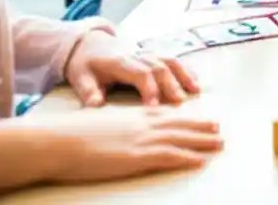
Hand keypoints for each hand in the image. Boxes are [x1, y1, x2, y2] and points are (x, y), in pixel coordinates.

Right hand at [0, 107, 222, 187]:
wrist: (57, 141)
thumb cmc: (68, 135)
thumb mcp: (96, 124)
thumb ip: (112, 126)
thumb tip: (116, 133)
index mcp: (130, 115)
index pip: (164, 114)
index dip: (184, 116)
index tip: (199, 117)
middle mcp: (140, 123)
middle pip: (178, 124)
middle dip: (201, 127)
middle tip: (219, 128)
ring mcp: (140, 139)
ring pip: (180, 138)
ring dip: (203, 142)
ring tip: (220, 143)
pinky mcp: (137, 157)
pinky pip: (170, 156)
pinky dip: (188, 158)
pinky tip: (201, 161)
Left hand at [65, 31, 199, 106]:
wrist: (88, 43)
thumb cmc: (86, 65)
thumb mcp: (80, 78)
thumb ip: (88, 91)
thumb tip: (95, 105)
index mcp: (120, 62)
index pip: (139, 73)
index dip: (148, 88)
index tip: (153, 106)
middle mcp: (137, 55)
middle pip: (159, 66)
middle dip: (171, 83)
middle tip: (179, 102)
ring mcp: (146, 53)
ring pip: (170, 60)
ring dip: (184, 75)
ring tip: (196, 90)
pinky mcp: (152, 55)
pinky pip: (173, 59)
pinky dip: (186, 70)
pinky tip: (196, 82)